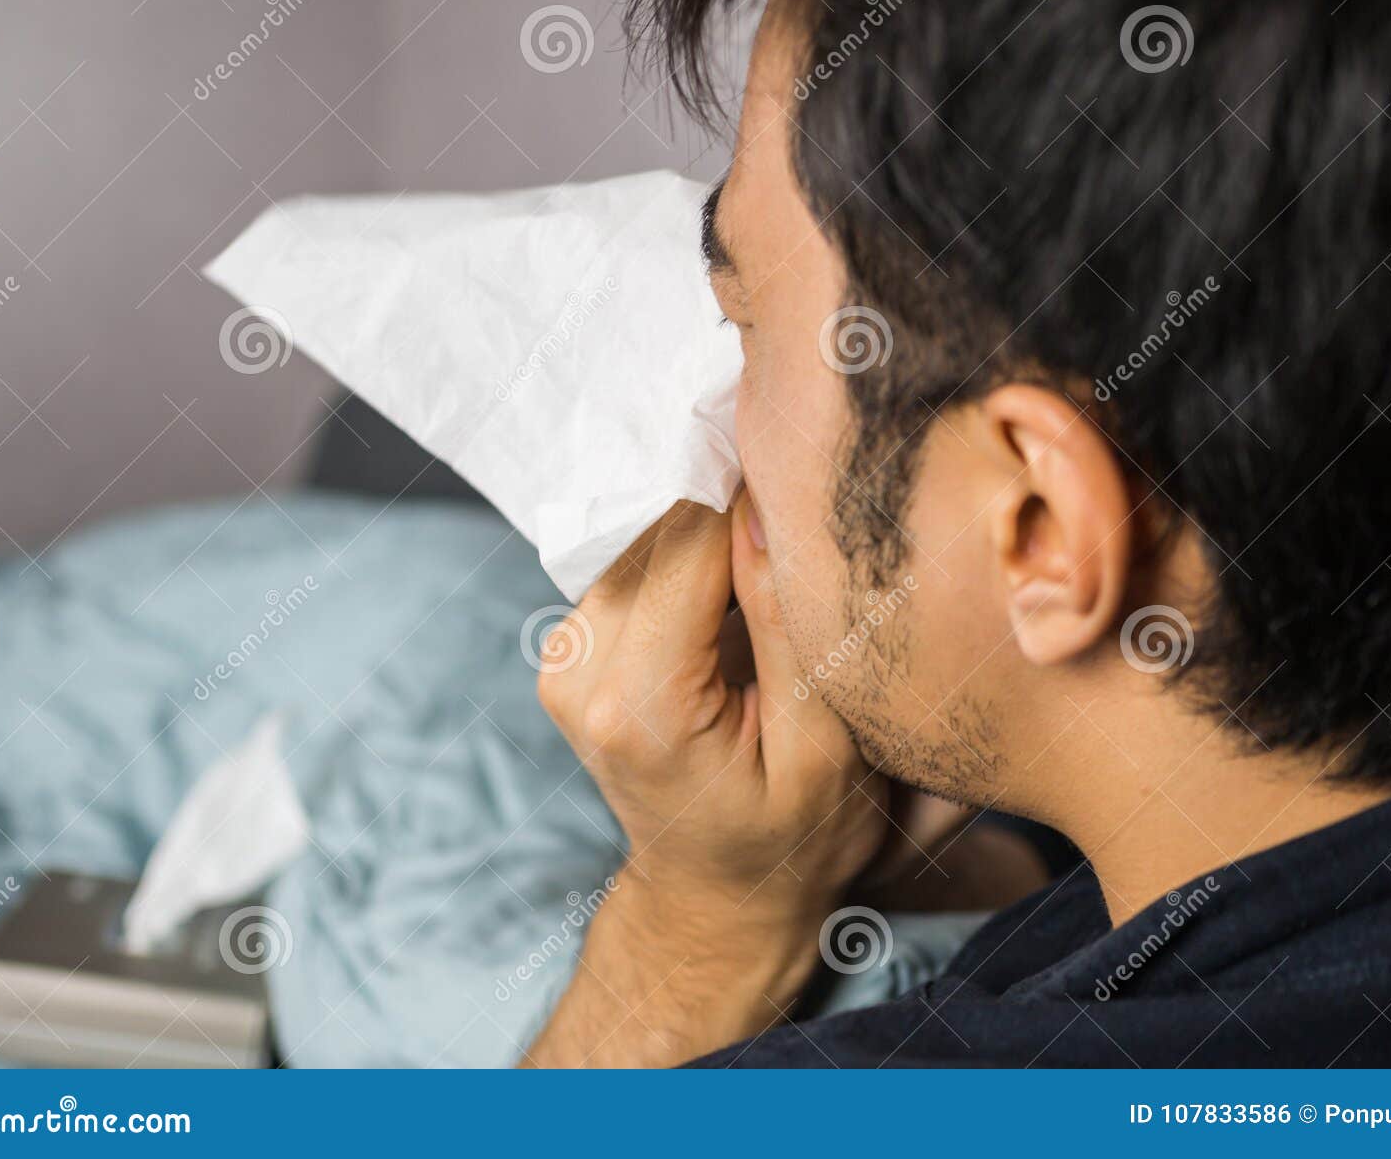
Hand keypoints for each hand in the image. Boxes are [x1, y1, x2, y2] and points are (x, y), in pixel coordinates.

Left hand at [524, 493, 888, 1065]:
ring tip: (775, 573)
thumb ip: (789, 627)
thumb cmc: (793, 836)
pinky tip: (735, 594)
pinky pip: (635, 563)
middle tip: (807, 535)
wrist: (717, 893)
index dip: (757, 502)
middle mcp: (580, 674)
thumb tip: (759, 505)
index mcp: (640, 705)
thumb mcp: (826, 748)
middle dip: (736, 517)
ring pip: (646, 536)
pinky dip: (689, 561)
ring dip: (713, 537)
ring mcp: (564, 660)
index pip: (691, 542)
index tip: (816, 496)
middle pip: (662, 531)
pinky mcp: (570, 648)